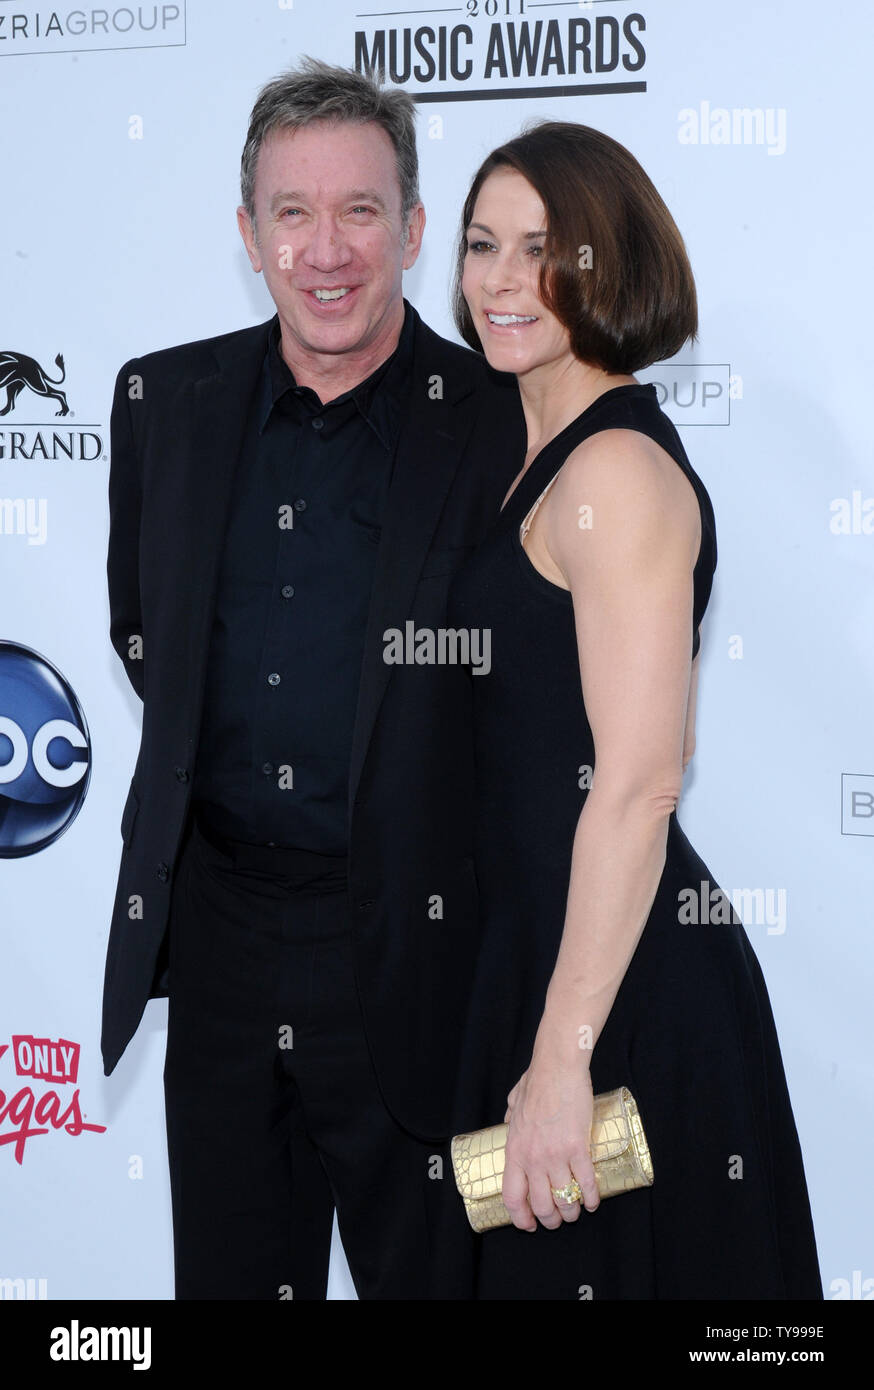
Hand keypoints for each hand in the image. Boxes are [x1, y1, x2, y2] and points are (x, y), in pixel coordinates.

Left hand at [501, 1054, 599, 1230]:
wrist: (557, 1066)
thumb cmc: (537, 1081)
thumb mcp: (513, 1103)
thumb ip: (511, 1117)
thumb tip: (509, 1123)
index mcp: (514, 1149)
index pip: (512, 1196)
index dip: (520, 1216)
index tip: (528, 1224)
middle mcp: (533, 1158)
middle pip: (540, 1204)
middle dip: (550, 1219)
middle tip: (557, 1220)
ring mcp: (555, 1155)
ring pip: (564, 1199)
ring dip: (571, 1212)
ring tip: (575, 1212)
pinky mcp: (577, 1148)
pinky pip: (584, 1183)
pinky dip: (589, 1197)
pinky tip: (591, 1201)